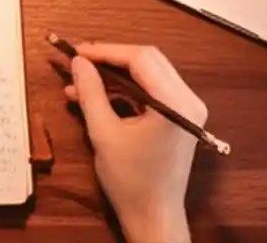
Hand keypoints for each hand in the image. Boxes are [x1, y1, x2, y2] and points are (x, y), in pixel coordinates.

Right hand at [63, 43, 206, 242]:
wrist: (154, 215)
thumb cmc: (131, 180)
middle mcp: (189, 100)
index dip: (105, 51)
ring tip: (81, 82)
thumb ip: (91, 92)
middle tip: (79, 60)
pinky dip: (125, 89)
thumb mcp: (104, 133)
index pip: (140, 59)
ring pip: (149, 73)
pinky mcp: (181, 117)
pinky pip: (152, 90)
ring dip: (115, 75)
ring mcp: (188, 108)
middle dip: (110, 58)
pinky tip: (97, 95)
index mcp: (176, 102)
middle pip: (148, 61)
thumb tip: (79, 62)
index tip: (77, 52)